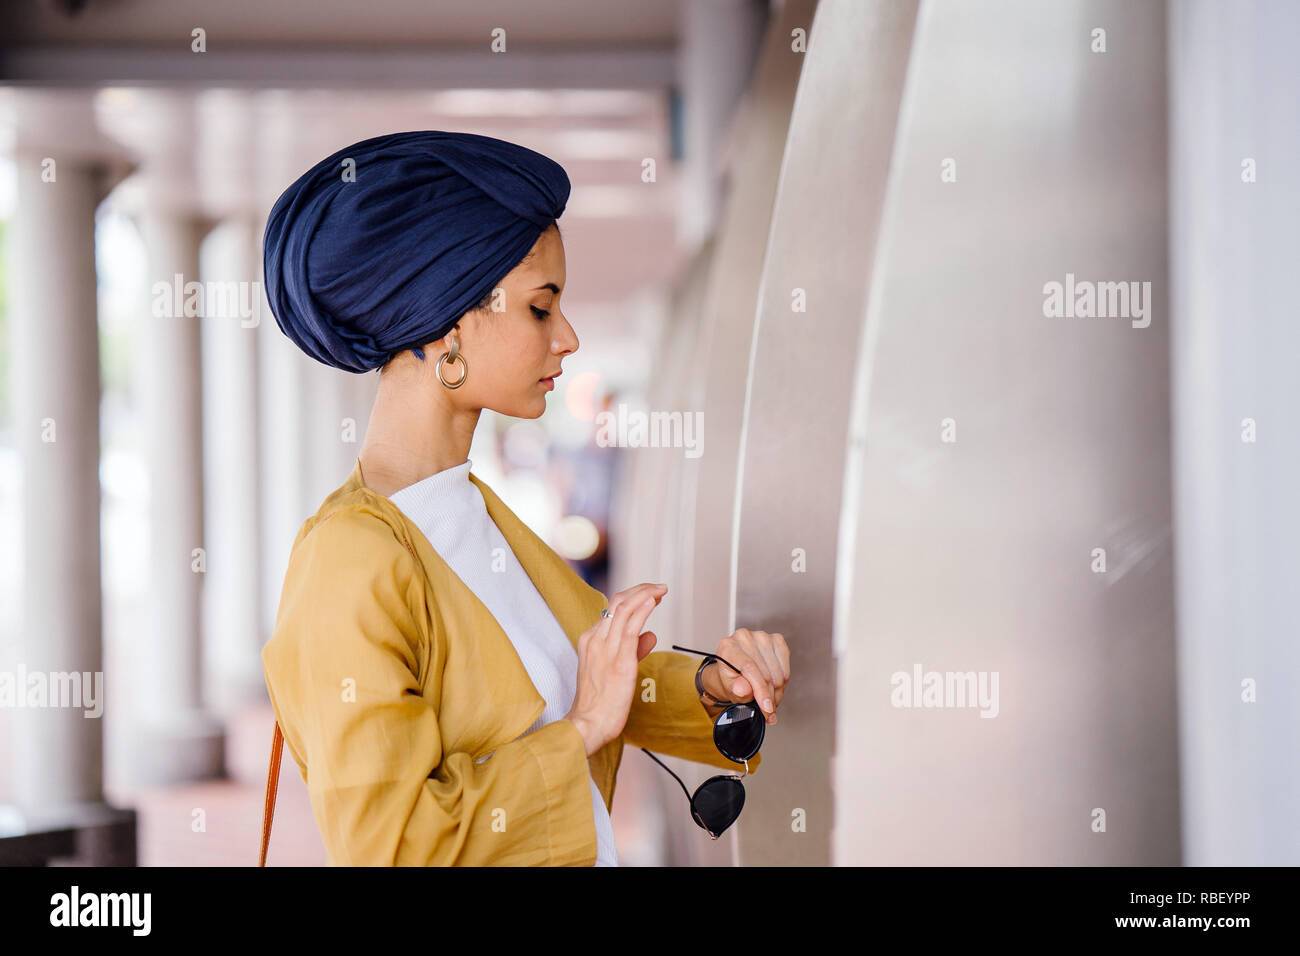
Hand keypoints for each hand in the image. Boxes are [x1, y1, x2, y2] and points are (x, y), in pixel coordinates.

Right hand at [565, 582, 665, 755]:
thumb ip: (634, 649)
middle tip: (659, 587)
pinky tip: (653, 600)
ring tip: (661, 589)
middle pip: (618, 602)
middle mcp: (596, 639)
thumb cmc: (599, 702)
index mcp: (591, 640)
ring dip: (645, 594)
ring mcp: (606, 648)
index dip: (634, 598)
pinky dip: (643, 609)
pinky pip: (631, 626)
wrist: (587, 724)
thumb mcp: (615, 669)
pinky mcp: (619, 659)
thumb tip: (650, 635)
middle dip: (641, 589)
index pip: (613, 609)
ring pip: (625, 608)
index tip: (651, 595)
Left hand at [702, 629, 789, 724]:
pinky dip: (784, 680)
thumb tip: (743, 688)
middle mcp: (744, 637)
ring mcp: (761, 637)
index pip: (750, 668)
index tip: (767, 707)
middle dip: (769, 696)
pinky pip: (786, 665)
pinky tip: (775, 685)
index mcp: (728, 647)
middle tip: (768, 709)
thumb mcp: (730, 688)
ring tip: (770, 698)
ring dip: (777, 691)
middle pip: (765, 672)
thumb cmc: (732, 679)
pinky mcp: (776, 640)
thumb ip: (736, 689)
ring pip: (778, 672)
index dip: (761, 690)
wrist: (736, 672)